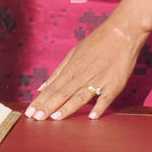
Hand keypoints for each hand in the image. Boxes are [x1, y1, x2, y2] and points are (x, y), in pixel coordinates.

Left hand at [25, 14, 145, 120]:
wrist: (121, 33)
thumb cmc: (96, 44)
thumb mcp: (73, 54)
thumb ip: (58, 72)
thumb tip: (41, 87)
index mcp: (71, 69)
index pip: (52, 88)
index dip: (40, 101)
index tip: (29, 113)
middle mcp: (82, 75)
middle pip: (62, 93)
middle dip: (47, 106)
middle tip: (35, 118)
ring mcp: (98, 79)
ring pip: (80, 96)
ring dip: (67, 107)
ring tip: (55, 118)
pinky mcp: (114, 83)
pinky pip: (106, 97)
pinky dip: (100, 106)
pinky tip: (92, 117)